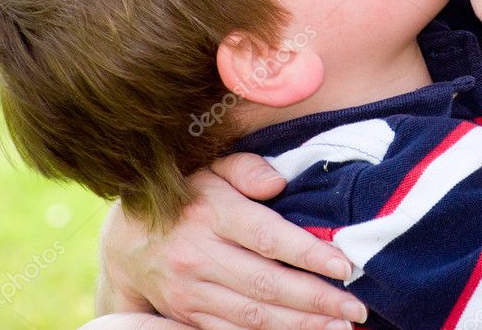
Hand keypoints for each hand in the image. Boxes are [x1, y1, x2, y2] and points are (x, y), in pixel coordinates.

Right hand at [99, 153, 366, 329]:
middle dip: (316, 300)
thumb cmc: (187, 195)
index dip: (308, 254)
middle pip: (266, 284)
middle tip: (356, 307)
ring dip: (299, 326)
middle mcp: (198, 256)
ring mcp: (189, 292)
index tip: (345, 265)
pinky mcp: (184, 316)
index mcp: (211, 214)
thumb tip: (277, 183)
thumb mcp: (212, 168)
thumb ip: (246, 169)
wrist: (125, 238)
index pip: (268, 237)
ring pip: (252, 316)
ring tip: (339, 327)